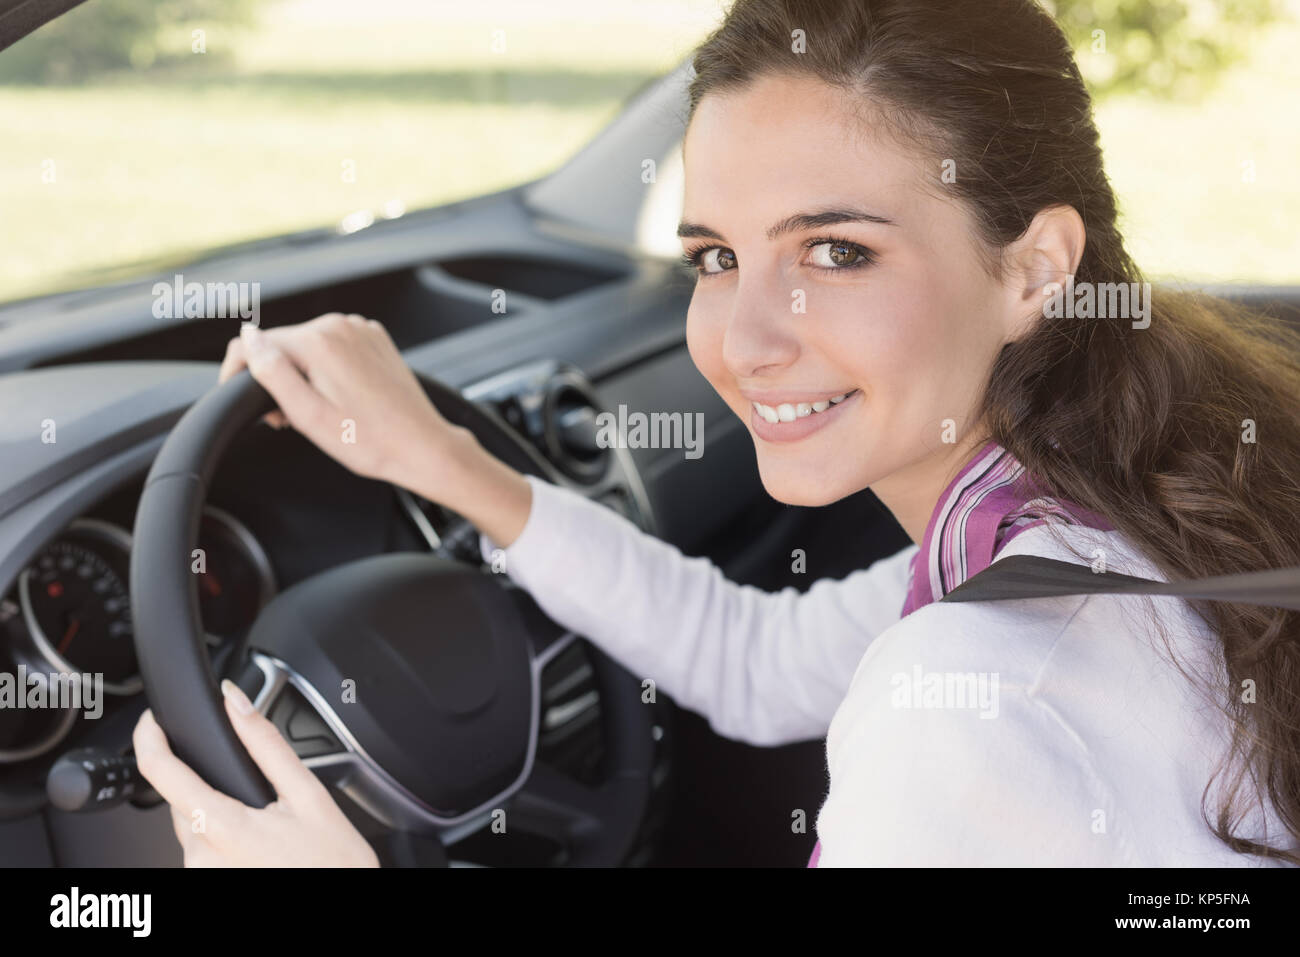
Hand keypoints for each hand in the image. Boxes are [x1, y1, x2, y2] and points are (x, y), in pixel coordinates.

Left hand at [132, 679, 379, 867]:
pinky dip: (225, 840)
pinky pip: (204, 852)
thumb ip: (266, 744)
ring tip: (270, 828)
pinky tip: (261, 848)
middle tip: (260, 794)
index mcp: (222, 828)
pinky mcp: (208, 887)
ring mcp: (202, 877)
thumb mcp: (308, 794)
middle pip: (182, 801)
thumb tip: (237, 702)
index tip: (152, 720)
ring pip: (193, 827)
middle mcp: (201, 859)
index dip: (149, 737)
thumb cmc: (334, 864)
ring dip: (219, 815)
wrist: (348, 908)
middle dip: (210, 784)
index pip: (161, 773)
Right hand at [219, 313, 471, 490]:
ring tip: (316, 413)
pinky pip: (335, 349)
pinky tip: (338, 399)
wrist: (421, 447)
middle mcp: (341, 326)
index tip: (245, 402)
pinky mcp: (375, 342)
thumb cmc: (370, 441)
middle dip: (275, 378)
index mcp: (321, 341)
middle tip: (286, 420)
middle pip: (283, 346)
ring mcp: (362, 331)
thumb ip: (271, 372)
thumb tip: (248, 338)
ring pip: (308, 348)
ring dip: (301, 375)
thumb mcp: (308, 414)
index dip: (239, 373)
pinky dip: (326, 370)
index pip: (255, 343)